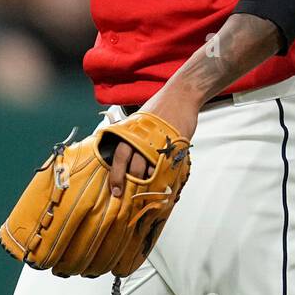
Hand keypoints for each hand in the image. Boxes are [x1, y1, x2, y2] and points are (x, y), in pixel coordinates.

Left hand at [107, 83, 198, 197]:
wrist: (180, 97)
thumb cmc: (158, 108)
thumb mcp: (137, 121)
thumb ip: (129, 137)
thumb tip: (121, 156)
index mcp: (130, 132)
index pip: (118, 158)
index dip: (116, 176)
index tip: (114, 190)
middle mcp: (142, 140)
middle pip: (133, 169)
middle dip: (129, 185)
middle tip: (127, 196)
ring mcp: (158, 144)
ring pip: (149, 171)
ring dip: (146, 184)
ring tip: (144, 193)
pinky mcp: (173, 147)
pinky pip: (165, 168)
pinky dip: (161, 177)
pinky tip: (160, 183)